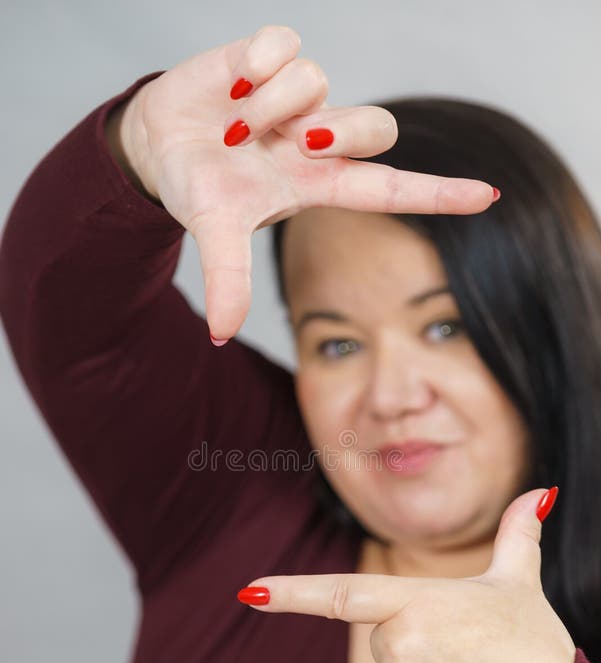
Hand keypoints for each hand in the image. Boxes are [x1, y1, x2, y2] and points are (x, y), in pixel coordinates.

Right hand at [121, 24, 496, 340]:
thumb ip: (227, 279)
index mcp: (318, 184)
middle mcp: (318, 138)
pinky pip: (287, 45)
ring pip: (320, 83)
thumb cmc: (199, 188)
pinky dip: (256, 65)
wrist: (157, 142)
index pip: (391, 189)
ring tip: (234, 127)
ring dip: (269, 109)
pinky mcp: (271, 56)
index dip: (439, 194)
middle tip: (288, 144)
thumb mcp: (215, 232)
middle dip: (338, 133)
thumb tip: (221, 334)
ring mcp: (299, 97)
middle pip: (377, 127)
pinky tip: (232, 86)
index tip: (488, 197)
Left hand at [238, 489, 576, 662]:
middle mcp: (400, 647)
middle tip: (465, 659)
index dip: (292, 592)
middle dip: (413, 646)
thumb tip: (541, 491)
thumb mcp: (521, 586)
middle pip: (382, 643)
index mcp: (420, 602)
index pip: (343, 593)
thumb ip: (517, 536)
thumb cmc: (537, 651)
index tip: (250, 591)